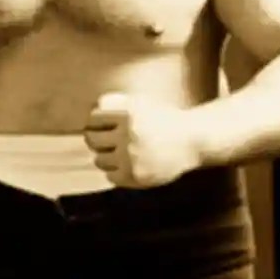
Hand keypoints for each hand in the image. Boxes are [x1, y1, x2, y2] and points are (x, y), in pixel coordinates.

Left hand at [83, 93, 201, 188]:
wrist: (192, 140)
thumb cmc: (162, 119)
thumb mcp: (141, 102)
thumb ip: (114, 103)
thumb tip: (87, 114)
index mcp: (128, 111)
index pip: (94, 118)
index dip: (96, 122)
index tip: (103, 125)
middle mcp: (128, 133)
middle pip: (92, 139)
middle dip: (97, 139)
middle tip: (108, 141)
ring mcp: (132, 156)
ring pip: (99, 159)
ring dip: (106, 157)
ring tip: (120, 154)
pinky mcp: (135, 175)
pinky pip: (110, 176)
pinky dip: (116, 172)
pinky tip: (128, 166)